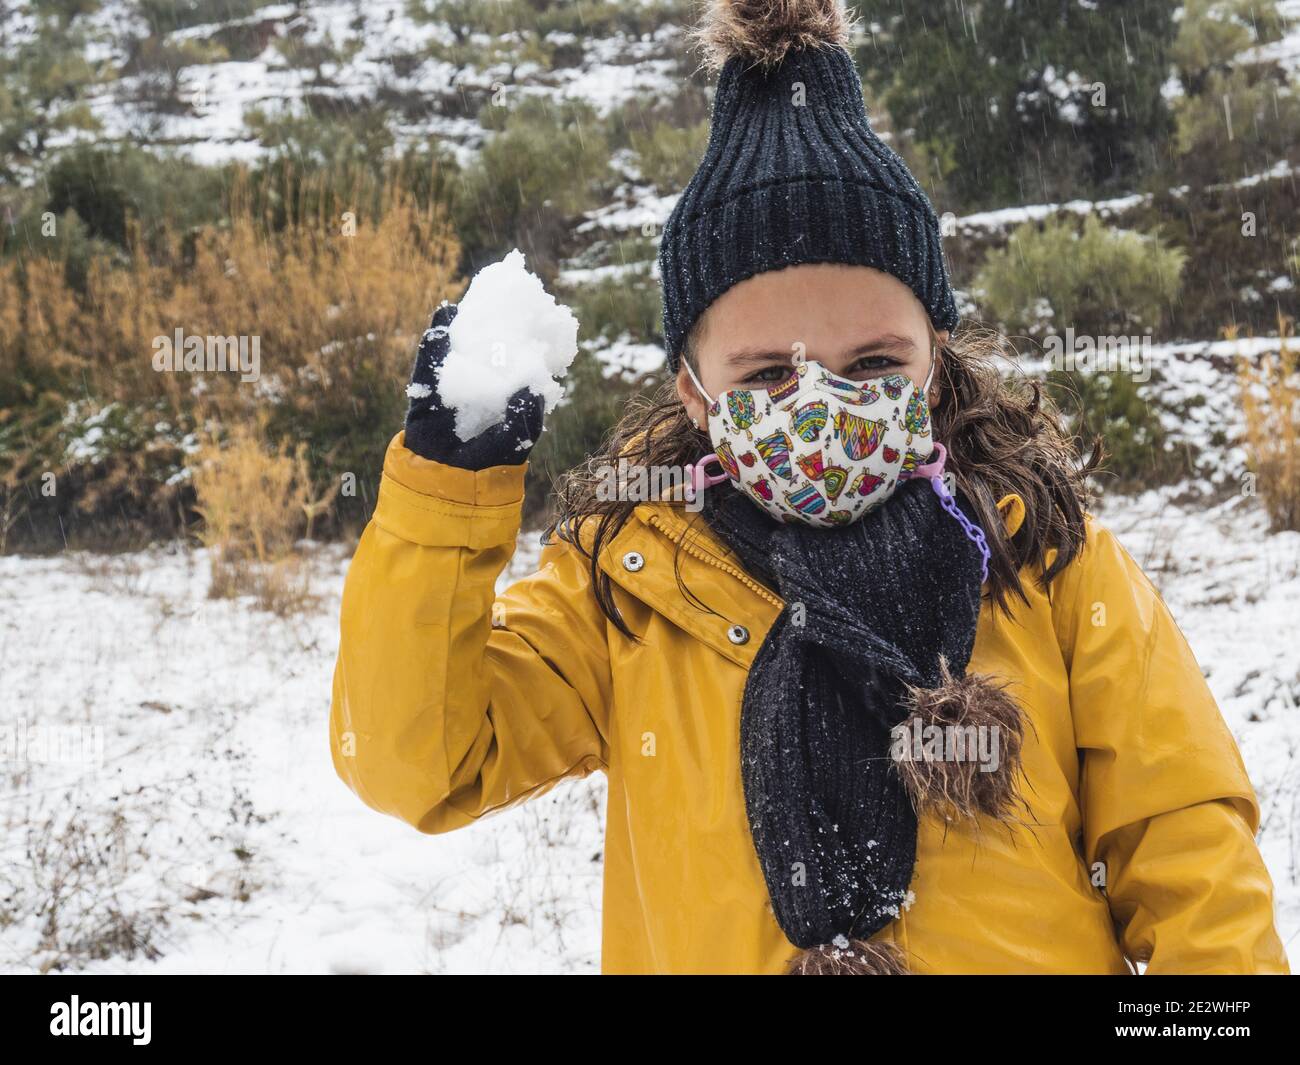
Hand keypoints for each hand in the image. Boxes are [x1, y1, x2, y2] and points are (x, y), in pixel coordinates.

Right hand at [403, 302, 543, 470]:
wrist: (448, 486)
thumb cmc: (489, 467)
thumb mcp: (516, 441)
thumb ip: (527, 416)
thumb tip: (534, 384)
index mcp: (501, 400)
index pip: (510, 366)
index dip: (515, 343)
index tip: (523, 319)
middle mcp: (476, 392)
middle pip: (479, 354)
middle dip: (482, 329)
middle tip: (488, 303)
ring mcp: (449, 393)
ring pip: (452, 355)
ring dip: (455, 330)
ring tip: (458, 308)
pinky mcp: (424, 398)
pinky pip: (427, 367)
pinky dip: (433, 344)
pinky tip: (440, 323)